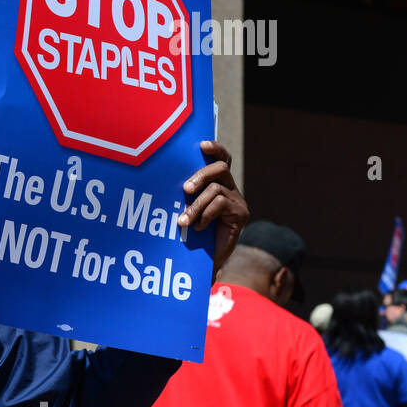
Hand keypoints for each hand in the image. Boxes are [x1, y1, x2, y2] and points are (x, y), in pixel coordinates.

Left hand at [179, 140, 248, 277]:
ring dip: (196, 205)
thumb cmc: (190, 234)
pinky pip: (220, 204)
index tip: (201, 144)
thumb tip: (165, 176)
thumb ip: (185, 194)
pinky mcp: (240, 215)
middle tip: (185, 189)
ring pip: (216, 190)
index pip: (221, 159)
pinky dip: (205, 215)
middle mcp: (230, 189)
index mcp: (217, 183)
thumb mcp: (185, 209)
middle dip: (200, 175)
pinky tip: (198, 227)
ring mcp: (237, 201)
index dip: (215, 149)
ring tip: (184, 221)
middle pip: (220, 168)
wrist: (204, 262)